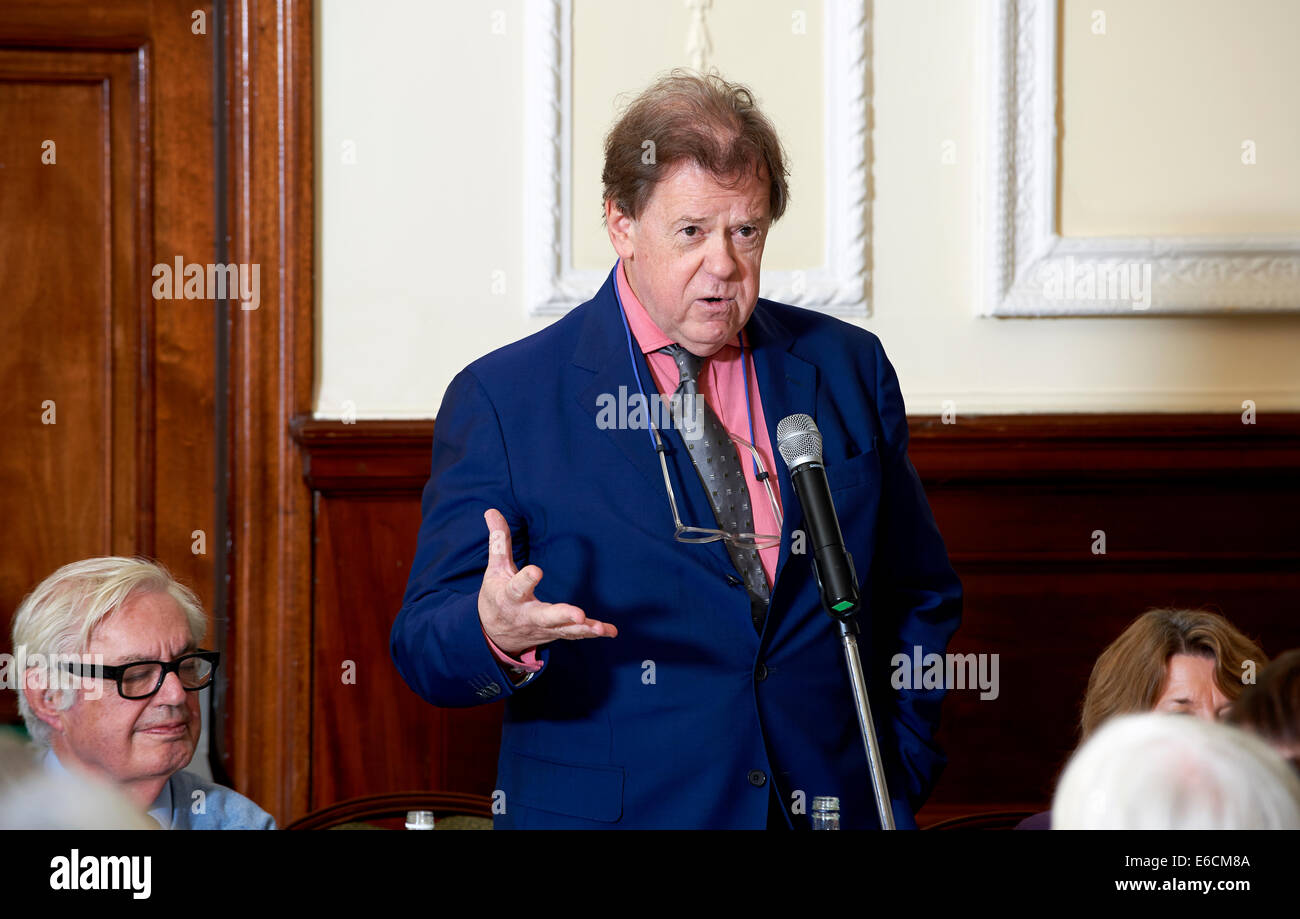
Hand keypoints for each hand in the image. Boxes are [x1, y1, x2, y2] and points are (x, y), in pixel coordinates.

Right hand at [478, 509, 617, 656]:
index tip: (536, 571)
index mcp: (510, 597)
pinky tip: (610, 631)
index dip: (526, 579)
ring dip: (583, 628)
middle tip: (578, 614)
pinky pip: (575, 635)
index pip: (517, 588)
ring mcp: (543, 627)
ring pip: (564, 630)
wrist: (494, 634)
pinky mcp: (554, 633)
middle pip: (545, 617)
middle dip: (562, 616)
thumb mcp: (495, 569)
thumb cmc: (497, 596)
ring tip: (599, 627)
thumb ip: (499, 541)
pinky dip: (593, 633)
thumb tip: (491, 510)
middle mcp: (527, 615)